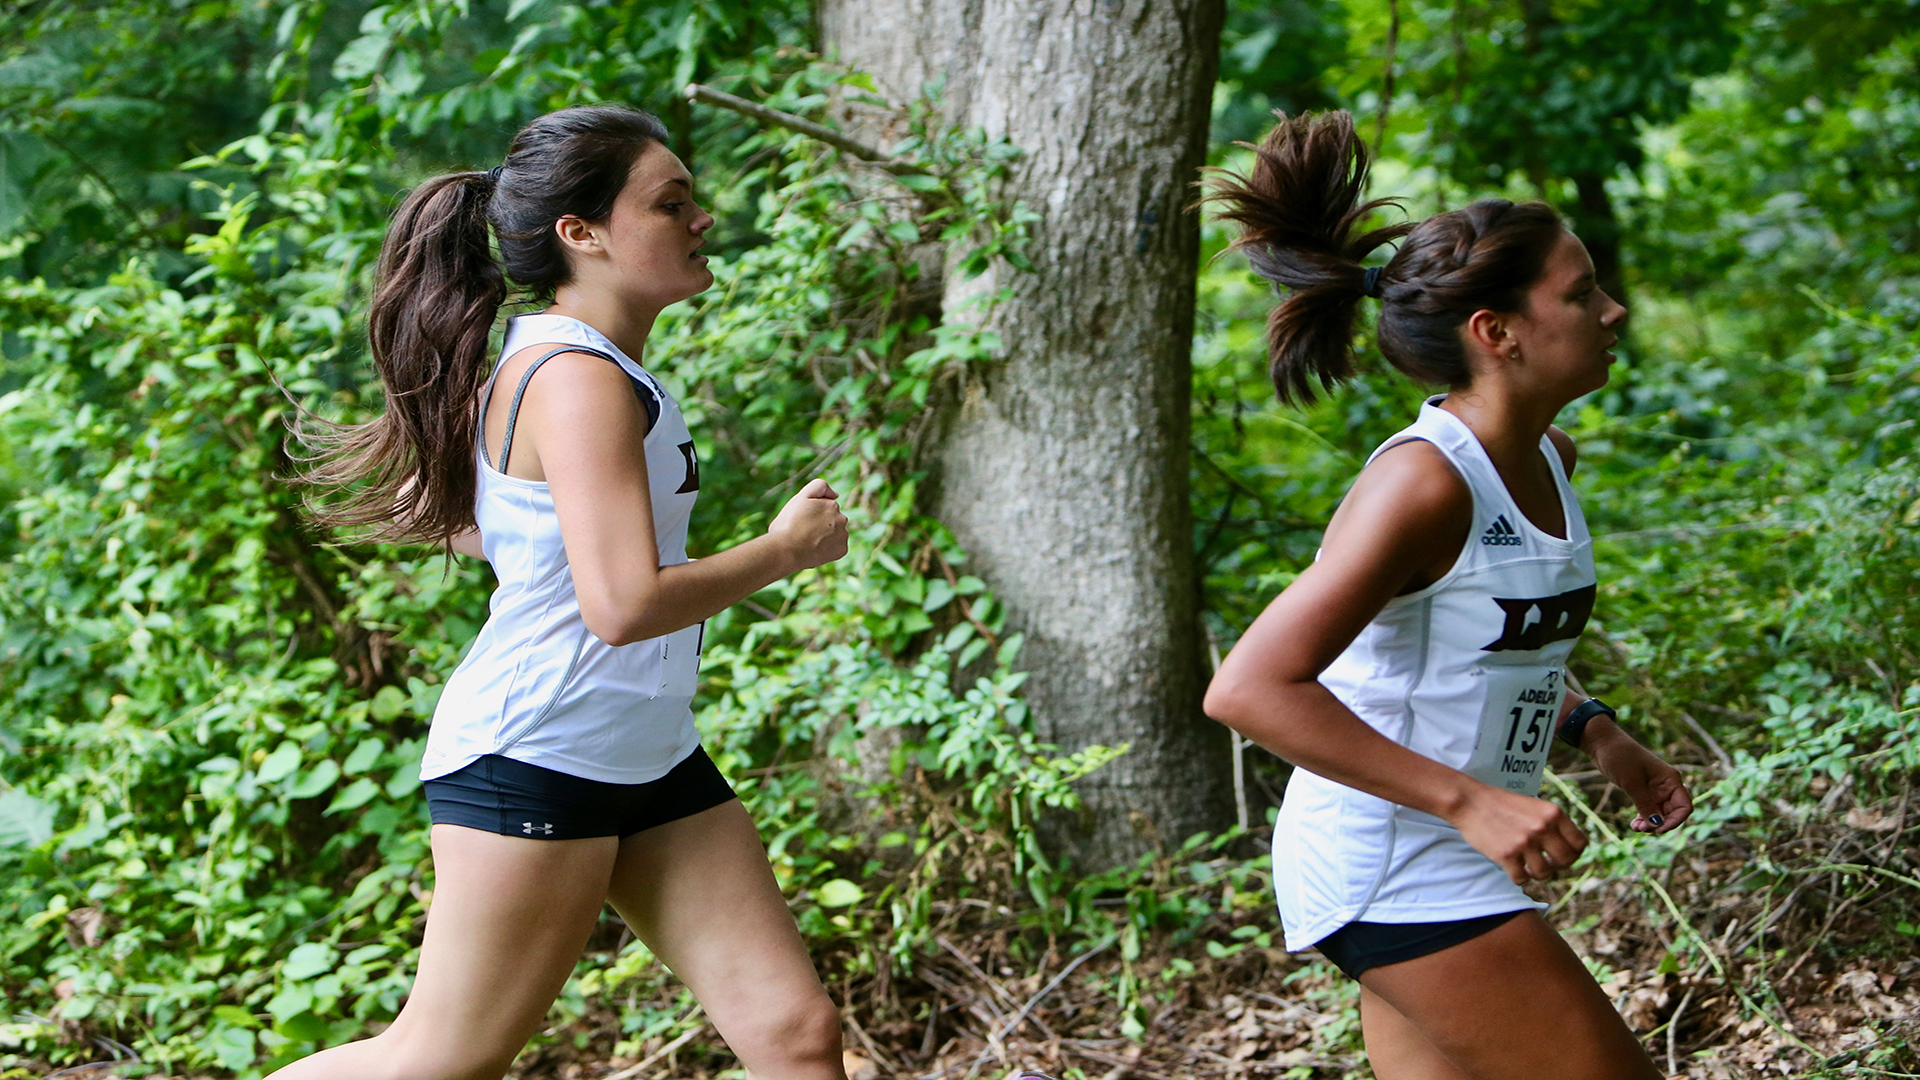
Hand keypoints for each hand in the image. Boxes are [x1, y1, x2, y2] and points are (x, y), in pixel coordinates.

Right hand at [769, 478, 847, 571]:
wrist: (786, 551)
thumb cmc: (788, 524)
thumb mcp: (800, 497)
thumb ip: (819, 487)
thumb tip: (836, 495)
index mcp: (832, 505)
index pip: (825, 509)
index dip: (812, 515)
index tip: (802, 521)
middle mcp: (842, 519)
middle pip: (831, 521)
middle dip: (821, 525)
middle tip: (804, 532)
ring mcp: (843, 536)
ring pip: (835, 535)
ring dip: (826, 537)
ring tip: (808, 543)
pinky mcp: (842, 551)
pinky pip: (836, 549)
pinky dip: (828, 550)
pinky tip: (815, 551)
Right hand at [1449, 783, 1587, 884]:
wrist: (1471, 801)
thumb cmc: (1502, 805)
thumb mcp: (1534, 806)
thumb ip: (1552, 824)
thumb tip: (1570, 850)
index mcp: (1553, 813)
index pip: (1580, 843)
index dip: (1574, 853)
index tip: (1562, 854)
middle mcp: (1542, 828)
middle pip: (1566, 861)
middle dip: (1557, 865)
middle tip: (1546, 863)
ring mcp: (1525, 842)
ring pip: (1544, 874)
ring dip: (1537, 873)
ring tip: (1528, 866)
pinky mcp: (1507, 855)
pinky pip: (1522, 879)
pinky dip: (1519, 877)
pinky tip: (1513, 868)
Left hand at [1587, 725, 1692, 833]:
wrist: (1602, 744)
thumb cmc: (1619, 757)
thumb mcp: (1632, 782)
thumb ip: (1645, 804)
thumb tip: (1657, 824)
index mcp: (1671, 779)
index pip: (1685, 806)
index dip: (1676, 821)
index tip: (1658, 829)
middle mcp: (1666, 785)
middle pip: (1673, 812)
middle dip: (1660, 824)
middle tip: (1642, 829)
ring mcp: (1655, 790)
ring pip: (1660, 814)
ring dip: (1650, 823)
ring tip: (1636, 828)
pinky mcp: (1642, 792)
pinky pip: (1649, 810)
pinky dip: (1644, 818)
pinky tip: (1634, 824)